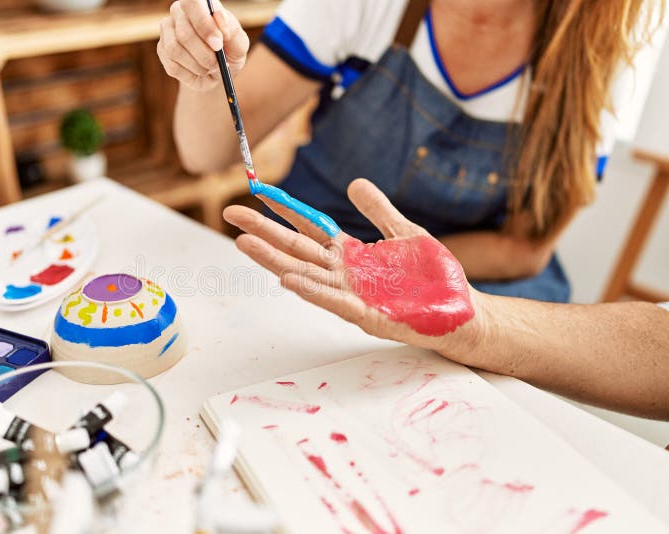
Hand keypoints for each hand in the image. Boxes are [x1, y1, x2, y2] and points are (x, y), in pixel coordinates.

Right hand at [158, 0, 249, 90]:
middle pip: (184, 33)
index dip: (204, 24)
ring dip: (197, 65)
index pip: (192, 2)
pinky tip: (198, 71)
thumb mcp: (239, 43)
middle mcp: (179, 13)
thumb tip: (218, 18)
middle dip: (204, 54)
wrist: (218, 73)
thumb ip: (232, 29)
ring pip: (175, 50)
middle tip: (217, 64)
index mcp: (199, 4)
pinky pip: (172, 66)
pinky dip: (190, 74)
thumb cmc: (230, 53)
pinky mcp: (162, 50)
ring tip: (209, 67)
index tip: (218, 44)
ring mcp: (167, 31)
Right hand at [223, 179, 486, 356]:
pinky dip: (311, 291)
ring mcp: (351, 296)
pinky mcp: (368, 316)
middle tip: (231, 213)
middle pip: (296, 249)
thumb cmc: (433, 278)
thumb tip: (354, 183)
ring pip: (305, 275)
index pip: (309, 227)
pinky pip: (334, 302)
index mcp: (350, 255)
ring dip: (273, 261)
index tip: (258, 191)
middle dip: (263, 232)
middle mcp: (343, 275)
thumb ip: (379, 211)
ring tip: (244, 244)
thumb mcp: (405, 233)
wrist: (460, 311)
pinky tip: (287, 279)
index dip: (284, 209)